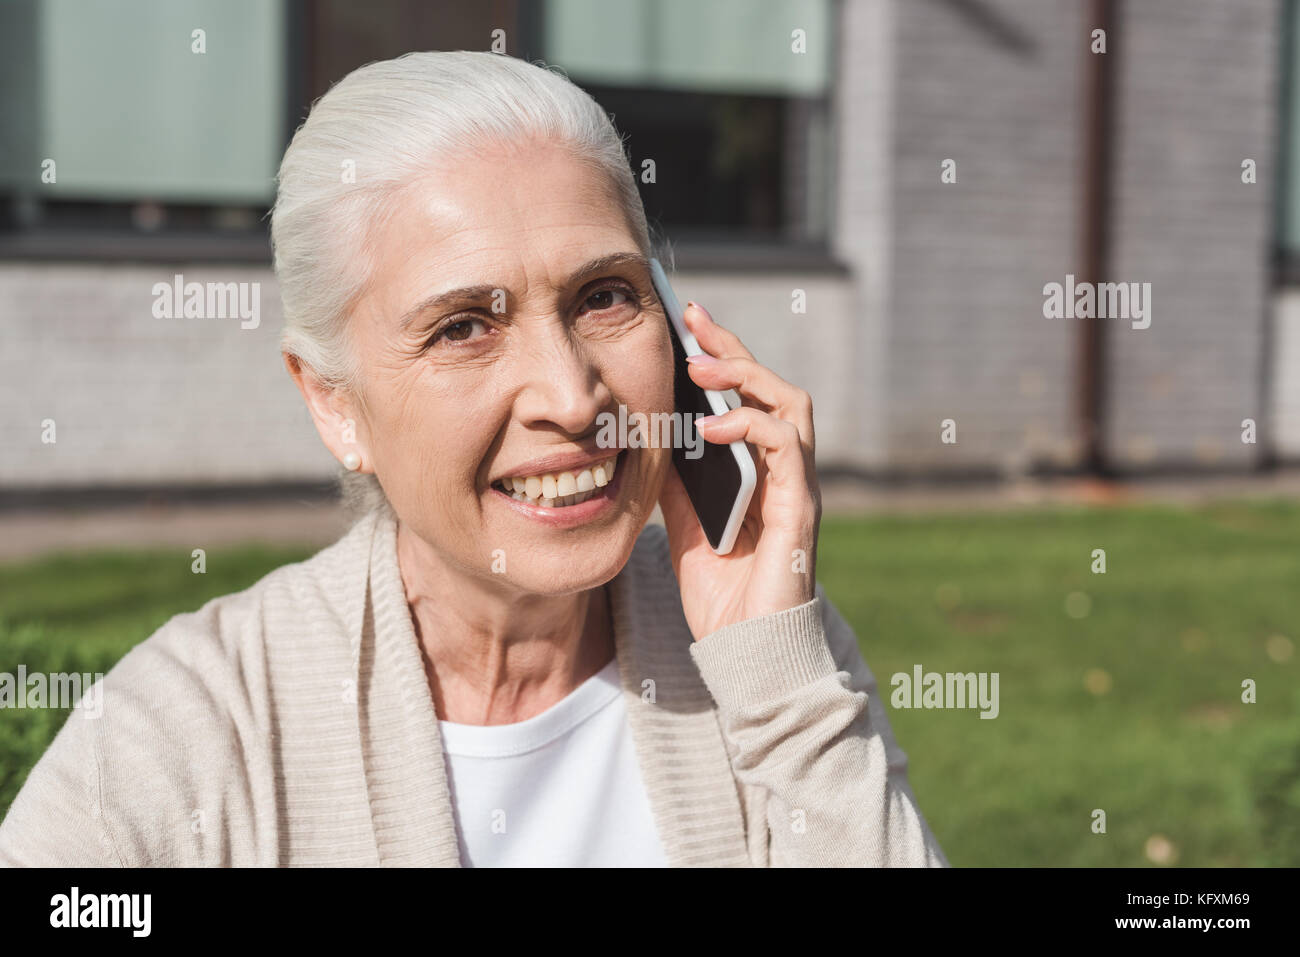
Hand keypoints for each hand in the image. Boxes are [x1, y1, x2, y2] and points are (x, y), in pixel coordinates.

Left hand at [657, 301, 822, 639]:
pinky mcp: (800, 508)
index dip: (722, 357)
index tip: (687, 322)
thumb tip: (651, 435)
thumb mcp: (683, 526)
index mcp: (759, 472)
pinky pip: (786, 449)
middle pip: (774, 388)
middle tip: (694, 323)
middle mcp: (785, 472)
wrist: (745, 653)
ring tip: (700, 369)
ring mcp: (797, 487)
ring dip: (745, 378)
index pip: (746, 398)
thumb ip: (677, 482)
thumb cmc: (722, 595)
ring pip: (791, 405)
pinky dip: (749, 427)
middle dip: (734, 350)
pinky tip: (709, 429)